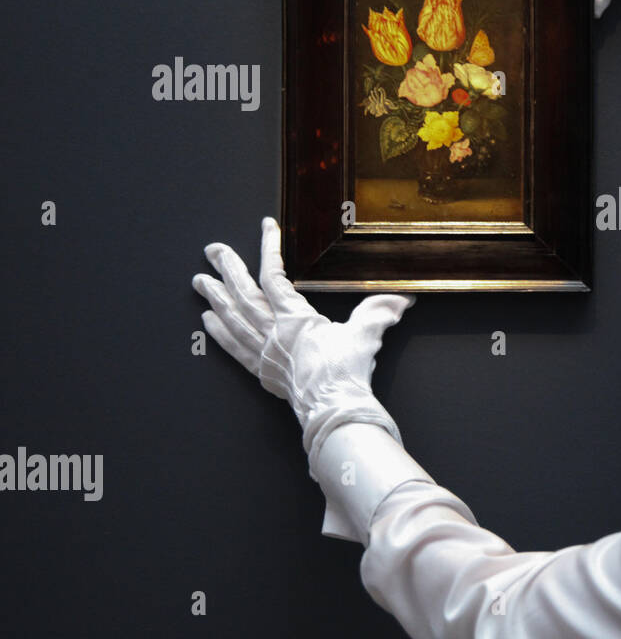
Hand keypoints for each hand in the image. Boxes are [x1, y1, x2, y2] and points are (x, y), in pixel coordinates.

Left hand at [191, 217, 414, 463]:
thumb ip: (379, 311)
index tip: (266, 228)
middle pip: (243, 295)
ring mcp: (264, 353)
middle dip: (227, 269)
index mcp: (295, 319)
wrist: (334, 410)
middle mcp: (273, 333)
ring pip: (233, 319)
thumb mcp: (366, 334)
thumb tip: (400, 300)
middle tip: (212, 250)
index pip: (274, 276)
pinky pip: (234, 348)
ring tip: (201, 281)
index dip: (268, 249)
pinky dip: (219, 333)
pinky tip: (207, 322)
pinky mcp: (262, 372)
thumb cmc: (347, 373)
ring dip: (215, 298)